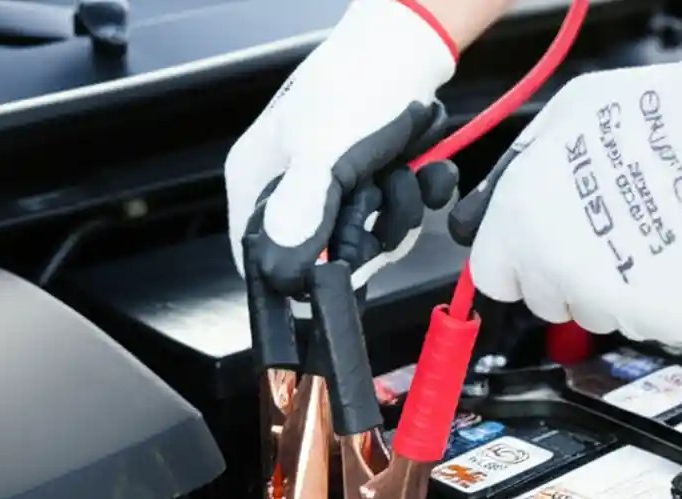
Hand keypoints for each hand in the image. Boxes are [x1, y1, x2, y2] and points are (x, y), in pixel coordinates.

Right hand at [226, 0, 458, 294]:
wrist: (414, 42)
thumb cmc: (358, 79)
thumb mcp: (323, 152)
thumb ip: (302, 212)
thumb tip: (282, 269)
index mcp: (257, 179)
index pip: (256, 256)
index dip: (293, 274)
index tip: (332, 270)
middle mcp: (293, 187)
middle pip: (324, 254)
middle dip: (367, 233)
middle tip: (379, 197)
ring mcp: (335, 185)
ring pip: (370, 237)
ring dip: (400, 208)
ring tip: (403, 169)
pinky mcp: (373, 180)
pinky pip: (400, 214)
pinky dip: (420, 194)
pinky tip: (424, 168)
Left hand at [450, 41, 681, 350]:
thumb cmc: (664, 118)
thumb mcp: (566, 116)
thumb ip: (523, 167)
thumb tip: (501, 196)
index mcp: (521, 220)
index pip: (491, 276)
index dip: (515, 261)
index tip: (533, 253)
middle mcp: (556, 268)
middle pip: (544, 299)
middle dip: (564, 273)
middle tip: (604, 230)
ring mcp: (607, 301)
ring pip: (595, 311)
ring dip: (612, 285)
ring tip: (648, 232)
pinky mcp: (657, 321)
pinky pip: (644, 320)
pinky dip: (658, 297)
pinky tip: (677, 252)